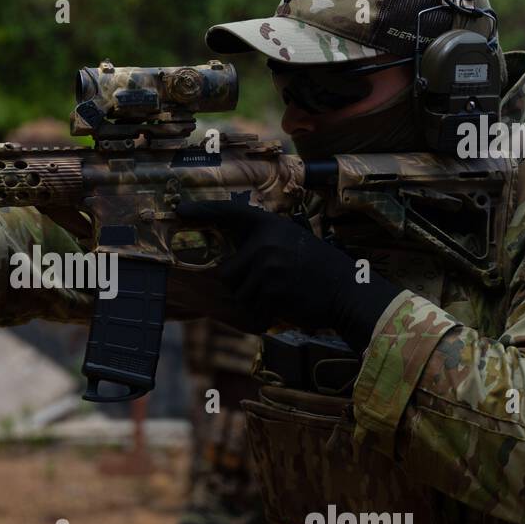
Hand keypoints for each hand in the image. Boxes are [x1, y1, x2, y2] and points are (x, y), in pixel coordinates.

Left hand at [174, 199, 401, 349]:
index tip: (179, 210)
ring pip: (238, 293)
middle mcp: (265, 242)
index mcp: (268, 224)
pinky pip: (252, 309)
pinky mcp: (272, 291)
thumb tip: (224, 265)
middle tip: (269, 283)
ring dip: (254, 300)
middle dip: (240, 285)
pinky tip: (286, 303)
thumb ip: (260, 243)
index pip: (229, 212)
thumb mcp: (288, 241)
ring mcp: (268, 266)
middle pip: (226, 272)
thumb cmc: (314, 266)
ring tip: (281, 291)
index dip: (203, 211)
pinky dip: (265, 313)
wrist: (345, 289)